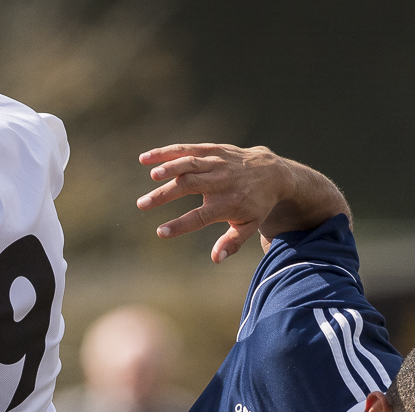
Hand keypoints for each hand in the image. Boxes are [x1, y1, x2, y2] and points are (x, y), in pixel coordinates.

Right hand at [135, 143, 298, 261]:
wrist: (272, 172)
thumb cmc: (256, 204)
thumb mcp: (249, 226)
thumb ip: (232, 243)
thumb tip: (216, 259)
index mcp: (229, 204)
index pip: (201, 217)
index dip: (180, 225)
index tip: (161, 232)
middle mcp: (222, 181)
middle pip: (189, 186)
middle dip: (165, 195)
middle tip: (142, 204)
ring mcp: (216, 163)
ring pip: (189, 163)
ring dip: (168, 168)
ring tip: (151, 177)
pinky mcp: (212, 150)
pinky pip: (187, 149)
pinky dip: (166, 152)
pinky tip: (145, 159)